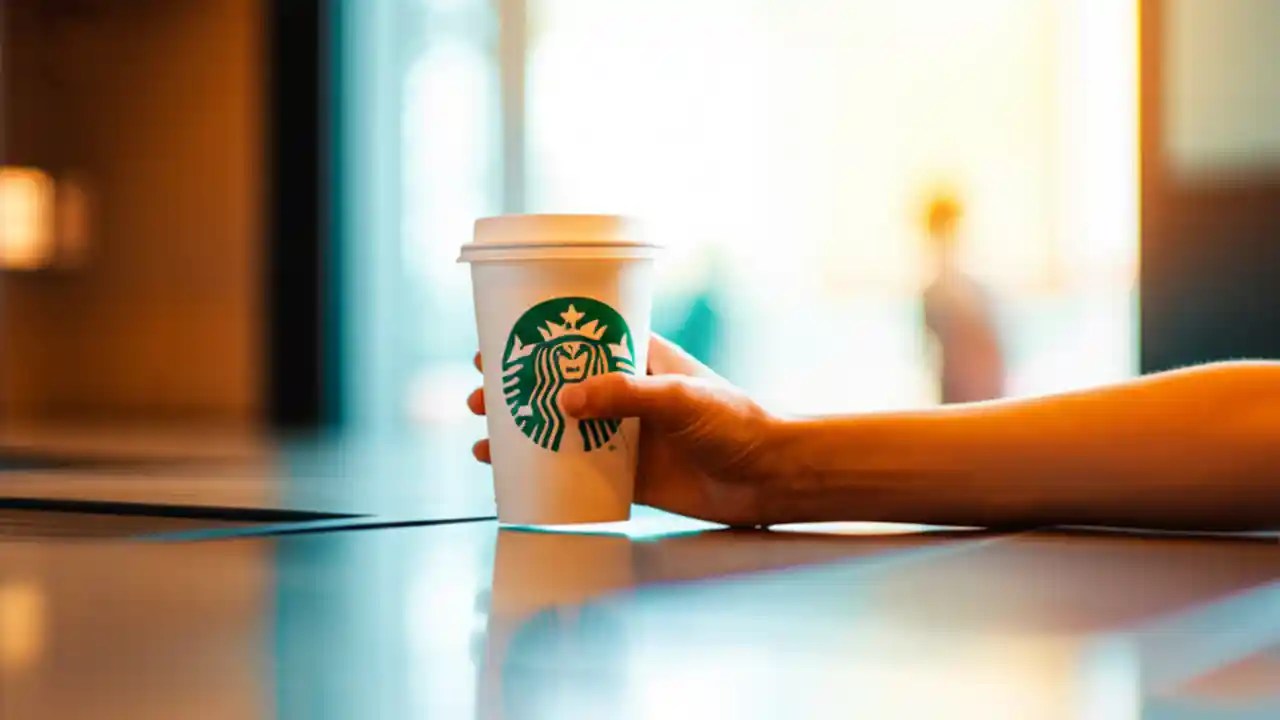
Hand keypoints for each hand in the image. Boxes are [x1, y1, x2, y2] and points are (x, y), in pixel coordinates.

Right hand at [468, 335, 784, 526]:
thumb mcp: (679, 397)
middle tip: (478, 394)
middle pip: (556, 384)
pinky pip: (573, 471)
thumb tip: (565, 399)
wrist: (768, 478)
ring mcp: (624, 435)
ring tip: (482, 437)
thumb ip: (625, 396)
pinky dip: (540, 471)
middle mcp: (626, 394)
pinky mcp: (627, 475)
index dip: (535, 340)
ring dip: (520, 431)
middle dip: (514, 389)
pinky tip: (511, 476)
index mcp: (640, 358)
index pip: (577, 340)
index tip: (496, 343)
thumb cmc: (736, 422)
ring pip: (558, 429)